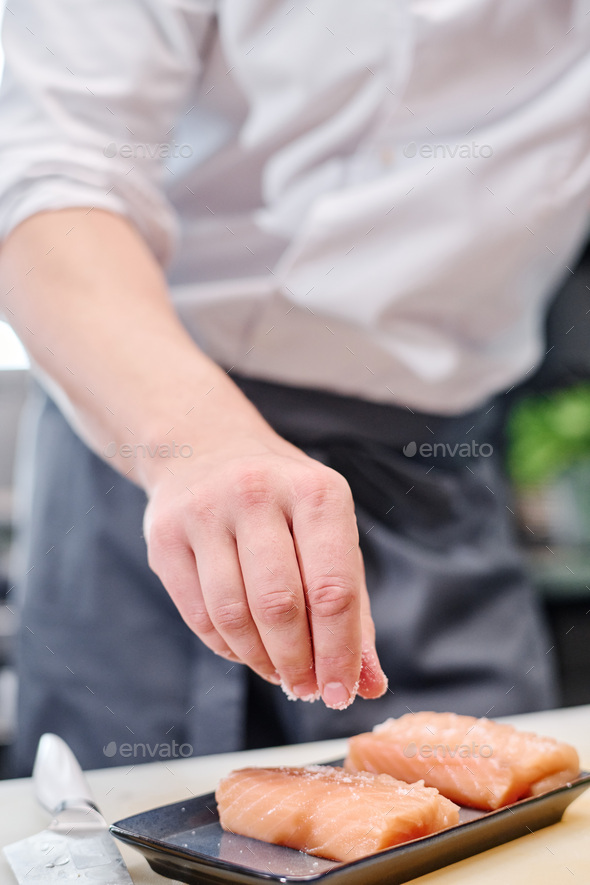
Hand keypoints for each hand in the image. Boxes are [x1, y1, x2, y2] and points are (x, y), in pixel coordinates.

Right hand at [143, 429, 387, 708]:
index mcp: (315, 491)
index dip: (339, 653)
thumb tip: (369, 683)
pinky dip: (226, 647)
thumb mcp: (327, 534)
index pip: (333, 589)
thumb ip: (352, 609)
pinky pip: (198, 614)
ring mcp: (205, 510)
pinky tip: (244, 647)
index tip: (340, 692)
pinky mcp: (165, 534)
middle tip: (306, 688)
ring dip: (260, 660)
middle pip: (280, 606)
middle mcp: (258, 492)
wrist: (205, 449)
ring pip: (233, 615)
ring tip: (277, 671)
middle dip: (298, 663)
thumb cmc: (281, 503)